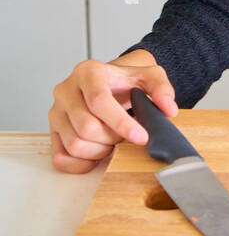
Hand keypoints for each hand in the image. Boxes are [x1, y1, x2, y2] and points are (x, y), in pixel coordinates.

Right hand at [48, 53, 177, 173]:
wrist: (110, 84)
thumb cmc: (126, 82)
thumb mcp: (149, 77)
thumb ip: (161, 88)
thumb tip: (168, 109)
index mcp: (87, 72)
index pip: (99, 101)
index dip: (121, 123)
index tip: (141, 136)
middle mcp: (66, 90)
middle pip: (87, 127)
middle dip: (113, 138)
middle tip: (126, 135)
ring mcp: (56, 112)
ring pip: (75, 144)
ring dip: (100, 151)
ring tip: (113, 141)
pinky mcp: (52, 132)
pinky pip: (61, 158)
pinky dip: (82, 163)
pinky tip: (98, 154)